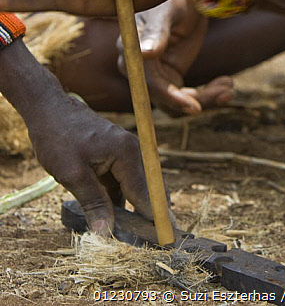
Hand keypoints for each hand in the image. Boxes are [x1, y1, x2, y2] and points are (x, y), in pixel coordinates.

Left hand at [1, 39, 157, 233]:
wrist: (49, 109)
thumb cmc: (58, 137)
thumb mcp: (73, 174)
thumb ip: (93, 203)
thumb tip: (107, 233)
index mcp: (127, 153)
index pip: (146, 193)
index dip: (155, 219)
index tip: (167, 239)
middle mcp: (133, 150)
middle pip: (147, 189)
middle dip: (148, 215)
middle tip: (152, 242)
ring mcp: (125, 151)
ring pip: (135, 187)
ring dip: (132, 209)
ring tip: (132, 235)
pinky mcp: (116, 154)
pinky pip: (123, 181)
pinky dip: (121, 198)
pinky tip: (113, 216)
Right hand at [118, 0, 232, 114]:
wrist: (185, 0)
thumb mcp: (166, 11)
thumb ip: (155, 31)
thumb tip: (145, 54)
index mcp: (131, 50)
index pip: (147, 83)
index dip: (170, 97)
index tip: (195, 107)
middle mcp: (139, 69)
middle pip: (164, 99)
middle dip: (196, 100)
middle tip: (226, 92)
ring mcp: (156, 76)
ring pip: (178, 103)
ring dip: (206, 99)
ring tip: (228, 87)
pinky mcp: (172, 79)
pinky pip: (188, 97)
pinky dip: (208, 94)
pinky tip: (226, 83)